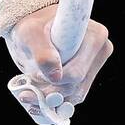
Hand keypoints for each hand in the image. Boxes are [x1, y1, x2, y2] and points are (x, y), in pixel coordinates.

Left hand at [4, 6, 113, 124]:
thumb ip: (42, 53)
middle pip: (76, 84)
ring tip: (28, 96)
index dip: (54, 79)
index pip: (77, 70)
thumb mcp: (30, 33)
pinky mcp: (86, 75)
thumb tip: (56, 77)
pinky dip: (55, 100)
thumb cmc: (32, 24)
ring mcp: (94, 65)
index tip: (33, 76)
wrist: (32, 26)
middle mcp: (99, 51)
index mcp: (95, 36)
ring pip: (75, 93)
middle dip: (50, 91)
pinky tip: (37, 100)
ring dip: (51, 99)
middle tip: (25, 93)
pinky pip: (72, 95)